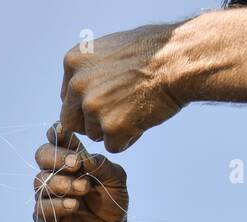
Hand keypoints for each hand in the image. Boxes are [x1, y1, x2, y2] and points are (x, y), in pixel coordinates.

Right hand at [33, 125, 128, 221]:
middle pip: (41, 155)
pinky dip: (57, 205)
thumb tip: (85, 158)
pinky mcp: (45, 218)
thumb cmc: (112, 203)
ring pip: (40, 182)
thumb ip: (102, 165)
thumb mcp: (116, 180)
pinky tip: (73, 206)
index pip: (56, 140)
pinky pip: (41, 208)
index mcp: (71, 160)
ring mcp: (47, 196)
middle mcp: (56, 174)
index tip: (63, 131)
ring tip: (84, 189)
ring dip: (62, 183)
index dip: (56, 133)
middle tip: (76, 165)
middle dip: (56, 157)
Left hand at [59, 23, 183, 151]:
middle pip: (73, 121)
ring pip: (94, 134)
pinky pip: (113, 146)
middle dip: (91, 123)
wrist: (178, 60)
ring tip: (136, 109)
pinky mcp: (111, 127)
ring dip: (113, 129)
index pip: (68, 98)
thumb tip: (82, 89)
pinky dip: (128, 139)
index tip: (106, 100)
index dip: (87, 103)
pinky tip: (142, 119)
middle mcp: (78, 85)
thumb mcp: (111, 49)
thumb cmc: (154, 51)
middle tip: (116, 114)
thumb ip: (92, 70)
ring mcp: (94, 107)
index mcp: (75, 62)